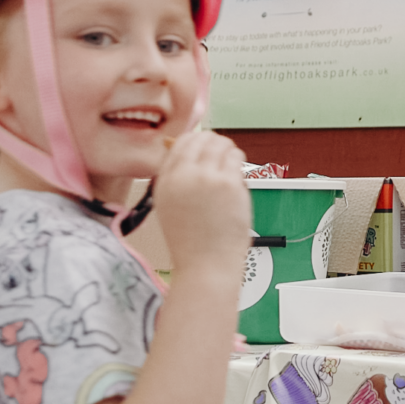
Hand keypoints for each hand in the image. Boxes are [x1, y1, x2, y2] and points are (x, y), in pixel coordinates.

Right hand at [153, 131, 250, 273]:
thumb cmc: (192, 242)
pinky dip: (238, 160)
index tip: (204, 145)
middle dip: (214, 141)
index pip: (180, 143)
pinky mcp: (228, 183)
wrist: (206, 264)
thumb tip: (190, 156)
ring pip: (221, 144)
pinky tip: (237, 172)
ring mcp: (207, 177)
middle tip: (221, 150)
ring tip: (230, 161)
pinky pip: (236, 158)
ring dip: (228, 149)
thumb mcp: (169, 206)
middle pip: (201, 138)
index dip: (195, 141)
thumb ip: (177, 179)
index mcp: (166, 181)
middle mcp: (184, 175)